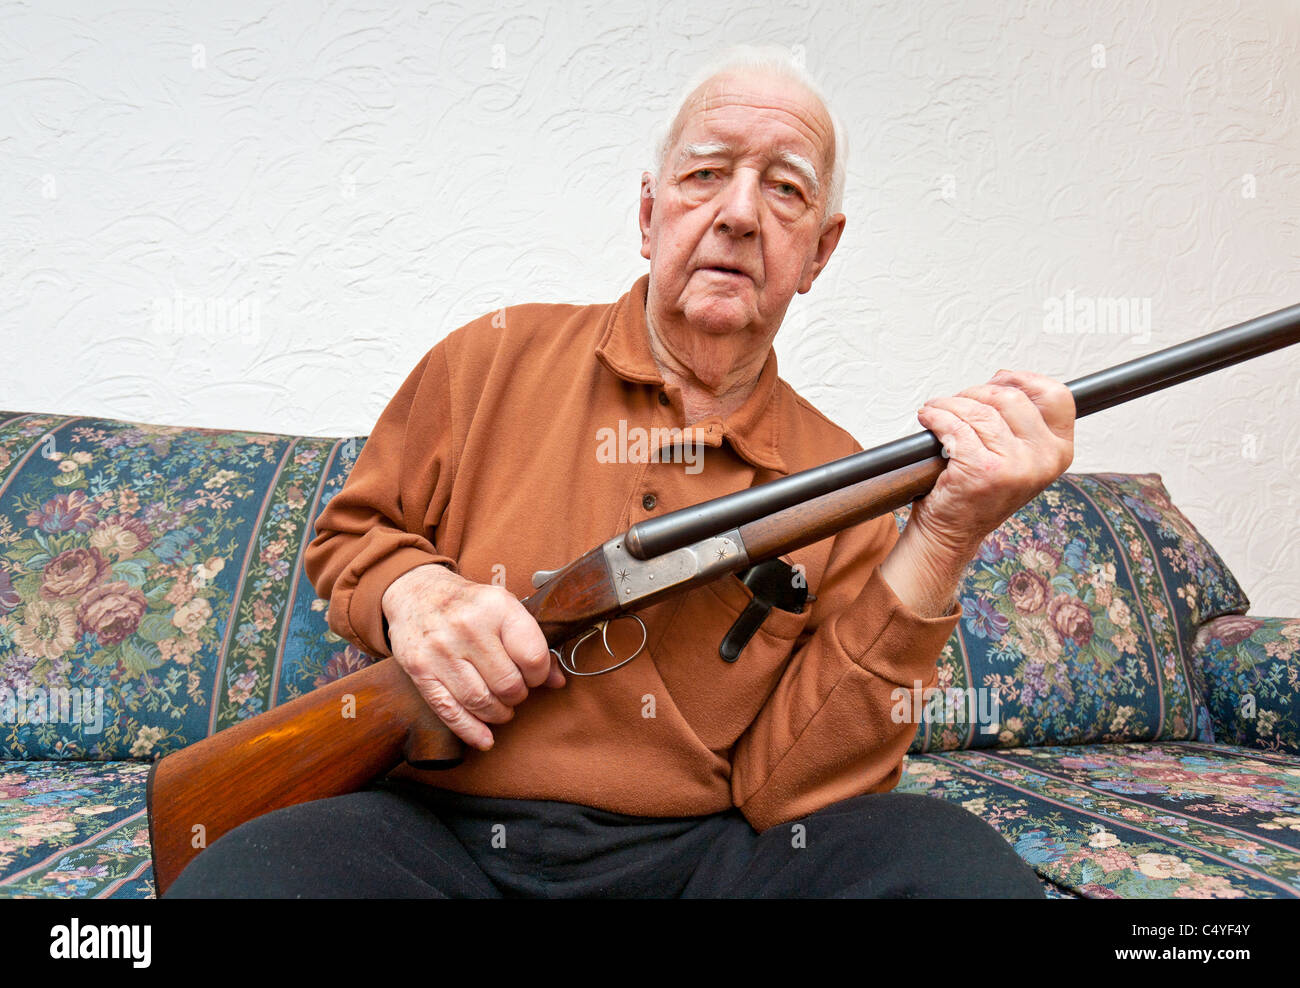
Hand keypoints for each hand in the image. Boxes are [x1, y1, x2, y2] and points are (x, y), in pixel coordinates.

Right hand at [380, 564, 564, 750]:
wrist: (417, 593)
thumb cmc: (470, 605)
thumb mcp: (505, 610)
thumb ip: (533, 644)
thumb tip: (557, 682)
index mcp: (497, 606)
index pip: (533, 657)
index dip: (539, 676)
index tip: (533, 677)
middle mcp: (468, 626)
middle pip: (508, 685)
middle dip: (517, 697)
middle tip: (514, 692)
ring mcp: (441, 649)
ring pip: (481, 702)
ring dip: (497, 714)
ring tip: (500, 708)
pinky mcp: (419, 669)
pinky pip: (449, 711)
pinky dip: (470, 731)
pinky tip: (484, 738)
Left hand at [910, 369, 1074, 557]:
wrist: (953, 531)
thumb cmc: (980, 491)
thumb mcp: (1018, 457)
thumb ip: (1022, 423)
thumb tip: (1003, 381)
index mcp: (1059, 451)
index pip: (1056, 396)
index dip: (1024, 380)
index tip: (998, 379)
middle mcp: (1044, 460)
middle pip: (1010, 397)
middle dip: (976, 392)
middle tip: (957, 402)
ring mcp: (1015, 467)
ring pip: (979, 410)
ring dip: (950, 404)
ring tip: (937, 410)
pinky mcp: (982, 470)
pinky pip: (956, 426)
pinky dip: (936, 416)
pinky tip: (929, 418)